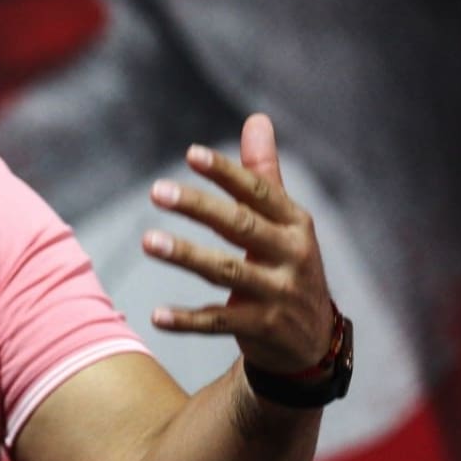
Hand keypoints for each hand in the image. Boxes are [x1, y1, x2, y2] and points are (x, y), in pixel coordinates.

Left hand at [141, 114, 334, 372]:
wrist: (313, 342)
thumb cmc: (287, 266)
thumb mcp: (284, 222)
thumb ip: (263, 174)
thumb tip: (256, 119)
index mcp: (294, 224)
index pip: (257, 191)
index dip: (225, 172)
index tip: (190, 154)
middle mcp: (292, 256)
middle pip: (239, 226)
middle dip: (198, 207)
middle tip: (155, 190)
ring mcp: (280, 294)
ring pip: (227, 272)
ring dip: (186, 255)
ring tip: (147, 240)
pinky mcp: (265, 329)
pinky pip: (220, 322)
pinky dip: (188, 320)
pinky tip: (156, 314)